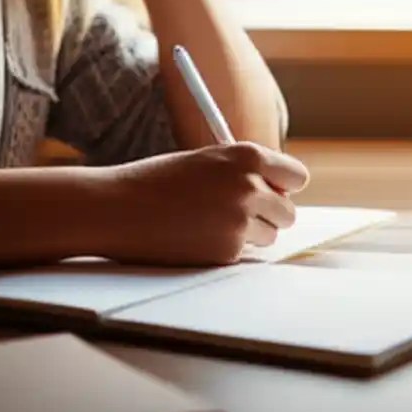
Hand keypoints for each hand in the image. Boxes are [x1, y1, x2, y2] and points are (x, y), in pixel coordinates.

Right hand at [102, 143, 310, 265]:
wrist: (115, 208)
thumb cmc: (156, 182)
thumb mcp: (205, 162)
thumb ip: (243, 173)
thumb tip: (278, 193)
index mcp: (246, 157)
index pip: (296, 176)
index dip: (284, 187)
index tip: (276, 193)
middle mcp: (250, 186)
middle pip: (288, 212)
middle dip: (269, 215)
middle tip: (240, 214)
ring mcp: (240, 221)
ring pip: (268, 235)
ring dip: (248, 234)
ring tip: (207, 223)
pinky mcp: (227, 251)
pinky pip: (241, 254)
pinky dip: (223, 250)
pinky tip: (193, 238)